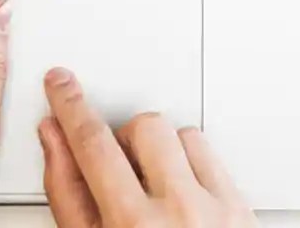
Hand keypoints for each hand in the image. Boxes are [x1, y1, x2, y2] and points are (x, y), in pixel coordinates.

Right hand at [39, 68, 257, 227]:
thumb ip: (68, 195)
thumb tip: (55, 141)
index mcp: (130, 227)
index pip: (93, 143)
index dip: (72, 105)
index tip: (62, 84)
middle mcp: (178, 213)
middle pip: (144, 128)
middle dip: (124, 139)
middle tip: (118, 168)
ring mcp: (217, 210)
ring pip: (183, 137)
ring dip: (162, 152)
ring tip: (153, 186)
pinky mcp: (244, 211)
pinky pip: (213, 158)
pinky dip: (193, 167)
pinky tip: (182, 194)